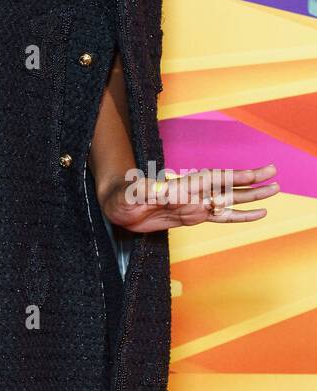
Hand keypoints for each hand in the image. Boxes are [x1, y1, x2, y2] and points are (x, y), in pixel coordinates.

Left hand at [99, 163, 278, 232]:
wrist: (116, 204)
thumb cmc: (119, 197)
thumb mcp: (128, 195)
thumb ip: (143, 192)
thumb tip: (155, 188)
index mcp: (179, 187)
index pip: (211, 180)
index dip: (231, 177)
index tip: (252, 174)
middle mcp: (191, 194)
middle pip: (226, 186)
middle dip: (250, 181)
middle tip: (274, 174)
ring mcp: (194, 204)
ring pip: (229, 200)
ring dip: (251, 196)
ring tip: (274, 190)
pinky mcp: (192, 216)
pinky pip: (220, 217)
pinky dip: (240, 216)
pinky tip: (257, 214)